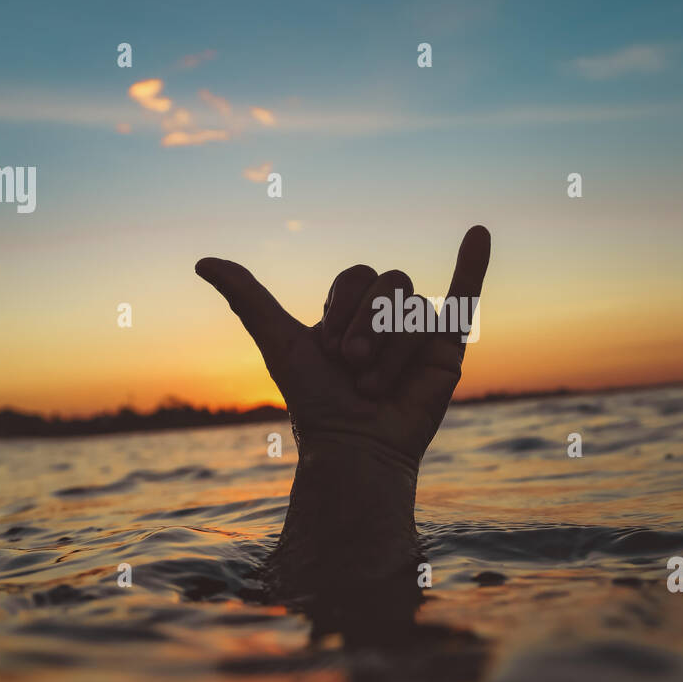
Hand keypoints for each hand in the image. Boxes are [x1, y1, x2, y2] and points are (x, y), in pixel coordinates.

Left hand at [195, 226, 489, 466]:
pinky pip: (465, 298)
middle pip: (390, 284)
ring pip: (416, 308)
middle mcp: (384, 319)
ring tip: (376, 385)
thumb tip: (202, 259)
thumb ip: (247, 298)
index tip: (328, 347)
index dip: (343, 305)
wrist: (356, 448)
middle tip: (352, 366)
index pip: (356, 275)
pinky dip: (474, 265)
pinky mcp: (449, 350)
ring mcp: (418, 332)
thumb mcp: (280, 342)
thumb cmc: (317, 404)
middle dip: (367, 324)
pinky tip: (480, 233)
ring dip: (392, 348)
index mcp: (349, 313)